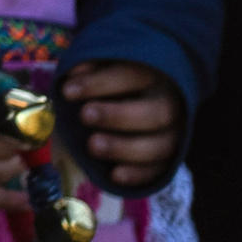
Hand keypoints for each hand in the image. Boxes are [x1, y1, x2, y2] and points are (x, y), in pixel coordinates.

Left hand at [59, 58, 184, 193]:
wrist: (133, 103)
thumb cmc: (112, 81)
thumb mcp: (103, 67)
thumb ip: (90, 68)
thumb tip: (74, 75)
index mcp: (155, 73)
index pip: (132, 75)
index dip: (100, 83)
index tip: (67, 91)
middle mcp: (171, 103)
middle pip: (155, 112)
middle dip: (117, 115)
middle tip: (84, 115)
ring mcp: (174, 134)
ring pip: (161, 146)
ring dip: (124, 148)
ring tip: (92, 145)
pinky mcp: (170, 160)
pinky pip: (159, 172)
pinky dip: (137, 175)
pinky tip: (114, 175)